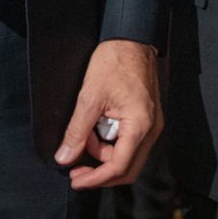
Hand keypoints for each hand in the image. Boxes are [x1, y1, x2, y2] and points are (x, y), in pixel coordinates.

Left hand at [56, 38, 161, 189]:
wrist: (131, 38)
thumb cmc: (113, 62)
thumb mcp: (89, 97)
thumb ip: (77, 130)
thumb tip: (65, 157)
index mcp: (139, 125)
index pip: (119, 167)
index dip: (95, 178)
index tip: (75, 180)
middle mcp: (151, 129)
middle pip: (128, 168)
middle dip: (100, 171)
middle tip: (76, 169)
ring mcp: (152, 124)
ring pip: (128, 156)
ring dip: (104, 154)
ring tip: (84, 135)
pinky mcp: (147, 117)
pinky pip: (130, 142)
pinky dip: (111, 143)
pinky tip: (95, 130)